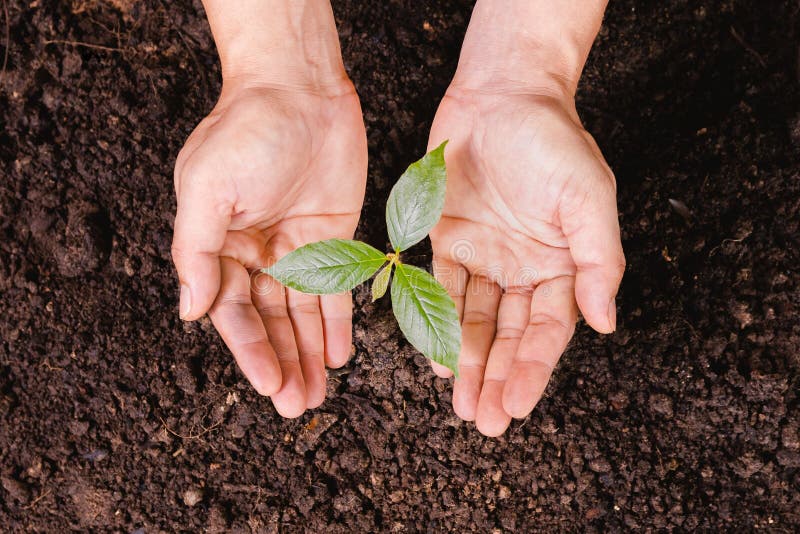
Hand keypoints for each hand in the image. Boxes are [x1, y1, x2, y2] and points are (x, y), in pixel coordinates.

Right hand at [171, 79, 366, 416]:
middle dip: (282, 363)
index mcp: (217, 245)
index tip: (269, 386)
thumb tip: (189, 313)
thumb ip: (195, 252)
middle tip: (296, 406)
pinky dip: (337, 323)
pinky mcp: (336, 238)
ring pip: (303, 313)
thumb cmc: (246, 131)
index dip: (250, 350)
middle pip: (269, 321)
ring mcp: (297, 249)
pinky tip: (340, 355)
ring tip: (317, 394)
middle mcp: (255, 253)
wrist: (300, 88)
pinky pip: (337, 289)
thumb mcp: (207, 189)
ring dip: (309, 353)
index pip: (232, 312)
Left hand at [428, 86, 624, 435]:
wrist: (502, 94)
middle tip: (486, 422)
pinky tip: (436, 358)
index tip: (518, 404)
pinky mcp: (445, 240)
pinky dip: (435, 321)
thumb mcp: (588, 199)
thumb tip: (605, 324)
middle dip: (497, 378)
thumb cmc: (554, 142)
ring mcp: (483, 257)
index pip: (547, 329)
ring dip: (466, 362)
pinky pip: (439, 289)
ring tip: (461, 403)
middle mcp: (522, 269)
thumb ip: (599, 262)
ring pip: (472, 321)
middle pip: (508, 335)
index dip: (533, 368)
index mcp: (563, 265)